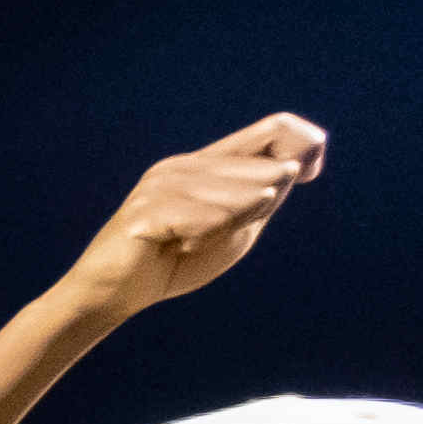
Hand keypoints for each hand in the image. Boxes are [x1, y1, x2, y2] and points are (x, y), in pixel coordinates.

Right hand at [61, 112, 324, 318]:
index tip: (309, 173)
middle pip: (262, 166)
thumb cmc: (174, 262)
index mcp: (206, 163)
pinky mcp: (147, 211)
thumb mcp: (233, 230)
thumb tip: (292, 169)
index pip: (273, 129)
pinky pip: (205, 219)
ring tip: (199, 243)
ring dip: (233, 224)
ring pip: (237, 194)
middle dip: (264, 200)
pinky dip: (206, 238)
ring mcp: (162, 185)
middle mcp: (185, 164)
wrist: (113, 294)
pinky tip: (184, 247)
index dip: (304, 143)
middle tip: (226, 230)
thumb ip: (259, 201)